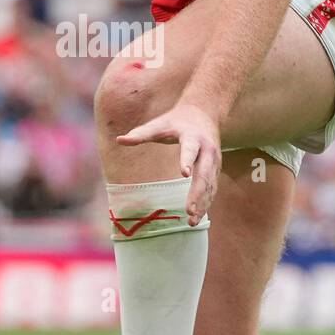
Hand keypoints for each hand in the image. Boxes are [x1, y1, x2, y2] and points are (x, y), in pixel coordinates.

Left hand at [115, 101, 220, 225]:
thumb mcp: (159, 124)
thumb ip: (140, 134)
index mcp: (193, 137)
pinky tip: (198, 217)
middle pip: (204, 174)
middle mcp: (208, 150)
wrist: (205, 112)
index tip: (184, 174)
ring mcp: (215, 161)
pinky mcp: (216, 169)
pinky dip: (206, 203)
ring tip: (192, 222)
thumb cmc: (177, 120)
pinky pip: (212, 188)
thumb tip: (119, 140)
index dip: (187, 161)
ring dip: (203, 204)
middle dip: (197, 194)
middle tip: (188, 212)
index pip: (190, 150)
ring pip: (210, 185)